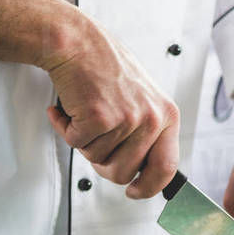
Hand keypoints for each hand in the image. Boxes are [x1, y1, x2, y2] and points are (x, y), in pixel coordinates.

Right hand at [44, 21, 179, 198]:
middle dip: (104, 162)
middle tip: (96, 135)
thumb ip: (146, 132)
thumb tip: (143, 172)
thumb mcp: (143, 98)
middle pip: (125, 173)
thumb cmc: (106, 67)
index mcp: (167, 114)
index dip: (149, 187)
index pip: (167, 167)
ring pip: (98, 160)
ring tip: (87, 111)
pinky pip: (76, 144)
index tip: (136, 192)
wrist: (79, 42)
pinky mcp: (99, 117)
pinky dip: (66, 128)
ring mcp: (127, 118)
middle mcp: (151, 117)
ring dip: (85, 141)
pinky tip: (71, 106)